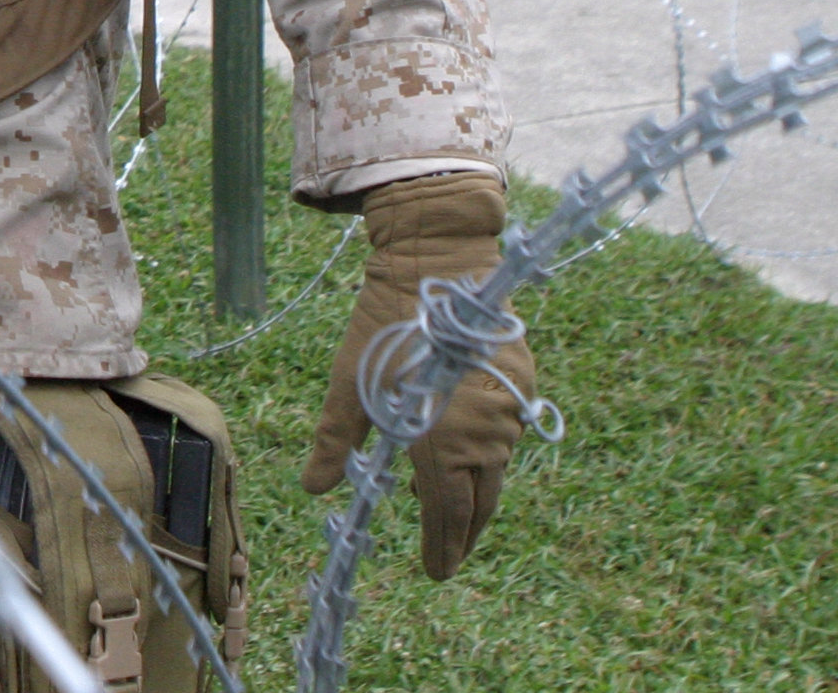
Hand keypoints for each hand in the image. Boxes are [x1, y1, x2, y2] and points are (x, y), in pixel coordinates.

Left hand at [302, 171, 538, 579]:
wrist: (438, 265)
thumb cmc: (385, 326)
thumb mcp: (349, 385)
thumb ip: (336, 441)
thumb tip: (313, 488)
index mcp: (442, 445)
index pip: (446, 515)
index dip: (440, 548)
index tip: (434, 573)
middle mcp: (485, 438)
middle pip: (481, 504)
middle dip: (463, 533)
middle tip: (447, 555)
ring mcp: (510, 413)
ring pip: (496, 470)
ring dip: (475, 491)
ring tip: (449, 507)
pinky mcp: (524, 385)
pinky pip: (508, 434)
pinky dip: (488, 452)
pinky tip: (466, 454)